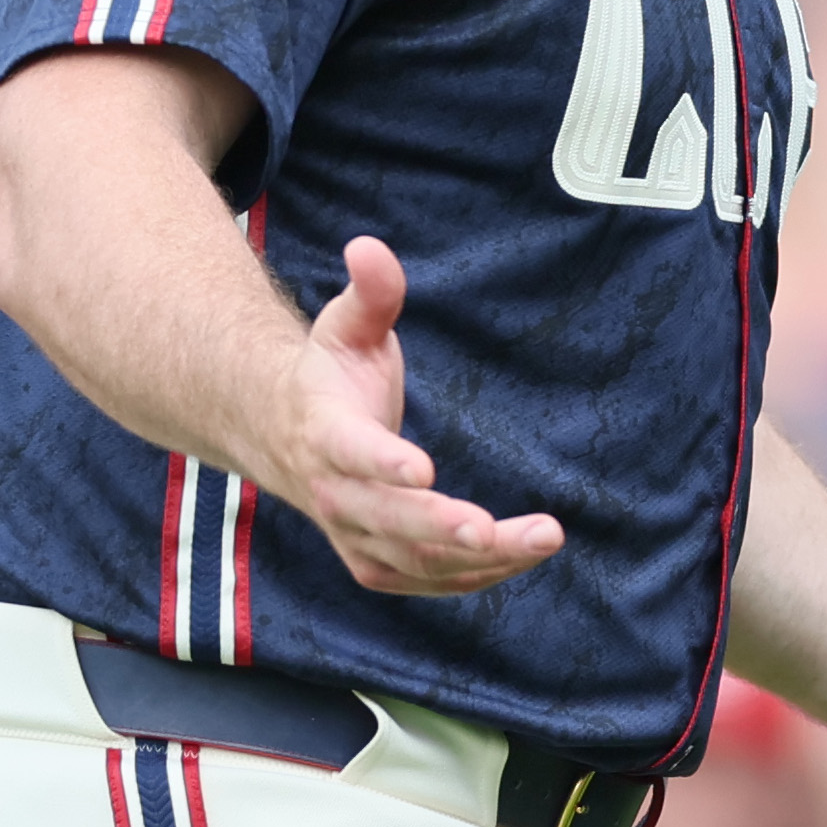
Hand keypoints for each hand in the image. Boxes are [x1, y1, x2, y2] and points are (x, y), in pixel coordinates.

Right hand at [263, 236, 564, 594]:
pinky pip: (426, 580)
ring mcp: (354, 535)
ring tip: (544, 538)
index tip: (424, 468)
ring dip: (479, 559)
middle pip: (385, 522)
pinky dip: (475, 576)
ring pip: (413, 561)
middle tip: (493, 529)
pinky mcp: (376, 561)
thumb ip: (368, 293)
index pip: (349, 453)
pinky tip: (524, 557)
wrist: (282, 433)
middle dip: (440, 528)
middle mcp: (334, 495)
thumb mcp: (345, 326)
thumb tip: (369, 246)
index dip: (383, 462)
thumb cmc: (329, 375)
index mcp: (324, 433)